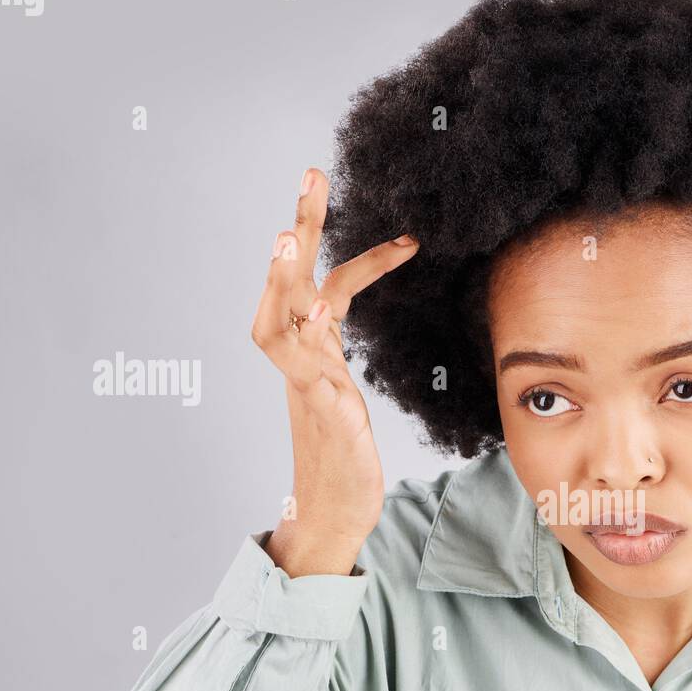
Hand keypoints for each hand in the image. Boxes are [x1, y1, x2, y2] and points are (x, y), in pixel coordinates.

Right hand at [251, 167, 418, 574]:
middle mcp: (307, 365)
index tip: (408, 237)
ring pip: (284, 330)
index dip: (364, 258)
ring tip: (285, 236)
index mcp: (315, 354)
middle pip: (294, 286)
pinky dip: (314, 356)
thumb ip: (327, 350)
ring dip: (283, 281)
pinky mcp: (326, 426)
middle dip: (301, 227)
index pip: (329, 290)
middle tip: (312, 172)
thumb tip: (325, 306)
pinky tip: (318, 321)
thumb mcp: (339, 392)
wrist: (329, 518)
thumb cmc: (340, 456)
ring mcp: (311, 393)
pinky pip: (315, 387)